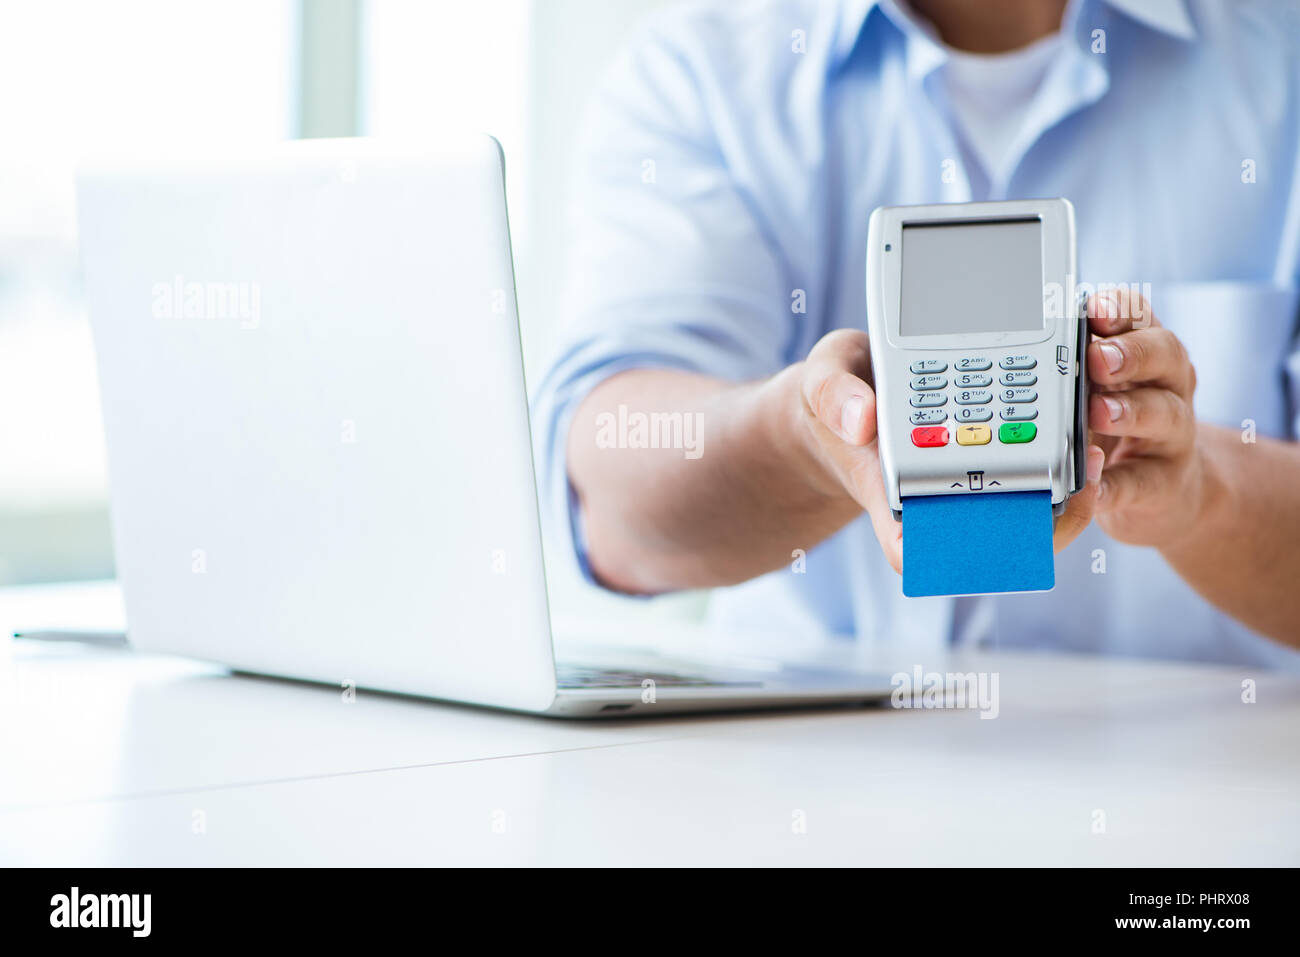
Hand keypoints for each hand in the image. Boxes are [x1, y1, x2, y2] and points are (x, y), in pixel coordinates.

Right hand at [796, 329, 1102, 573]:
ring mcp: (966, 483)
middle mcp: (934, 500)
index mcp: (889, 495)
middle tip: (1086, 475)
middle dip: (1047, 518)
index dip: (967, 558)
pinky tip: (1082, 423)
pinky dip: (1059, 453)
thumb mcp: (822, 383)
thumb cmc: (837, 398)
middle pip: (996, 540)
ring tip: (1095, 446)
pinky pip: (1032, 469)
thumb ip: (834, 397)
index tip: (1006, 531)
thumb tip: (863, 420)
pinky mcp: (991, 459)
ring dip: (1064, 485)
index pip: (923, 554)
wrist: (852, 394)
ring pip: (1026, 509)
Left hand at [1085, 289, 1207, 546]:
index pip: (1139, 316)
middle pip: (1164, 354)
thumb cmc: (1121, 423)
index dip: (1119, 309)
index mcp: (1145, 352)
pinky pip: (1138, 480)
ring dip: (1129, 411)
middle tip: (1095, 358)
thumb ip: (1069, 367)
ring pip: (1164, 413)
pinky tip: (1090, 481)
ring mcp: (1172, 433)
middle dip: (1130, 352)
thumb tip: (1015, 357)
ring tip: (1097, 412)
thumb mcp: (1098, 386)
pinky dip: (1111, 482)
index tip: (1093, 308)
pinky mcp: (1163, 481)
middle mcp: (1167, 385)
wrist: (1164, 486)